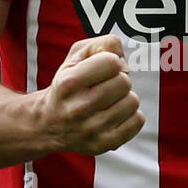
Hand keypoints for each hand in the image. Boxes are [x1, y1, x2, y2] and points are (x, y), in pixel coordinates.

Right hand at [39, 35, 144, 155]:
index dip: (111, 62)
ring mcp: (92, 129)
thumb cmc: (67, 85)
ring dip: (124, 98)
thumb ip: (101, 45)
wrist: (49, 123)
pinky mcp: (104, 143)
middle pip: (124, 82)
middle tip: (104, 87)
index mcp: (69, 83)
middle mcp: (79, 108)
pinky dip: (131, 115)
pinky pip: (138, 121)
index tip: (101, 69)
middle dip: (118, 80)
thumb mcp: (74, 57)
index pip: (112, 62)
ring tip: (108, 102)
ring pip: (133, 101)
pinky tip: (114, 114)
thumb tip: (123, 58)